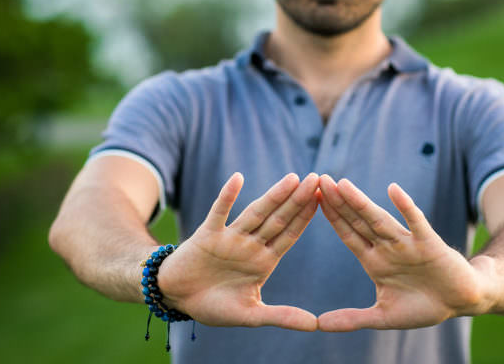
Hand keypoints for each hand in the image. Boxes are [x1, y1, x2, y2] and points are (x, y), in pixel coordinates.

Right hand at [156, 172, 318, 330]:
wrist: (176, 297)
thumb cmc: (213, 305)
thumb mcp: (250, 314)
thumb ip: (282, 316)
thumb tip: (315, 326)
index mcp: (264, 260)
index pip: (290, 234)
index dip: (306, 218)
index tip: (326, 200)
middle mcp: (251, 244)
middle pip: (279, 218)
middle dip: (298, 200)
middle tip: (318, 178)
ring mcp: (230, 237)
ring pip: (256, 212)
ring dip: (274, 195)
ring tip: (293, 178)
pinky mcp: (207, 234)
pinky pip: (219, 212)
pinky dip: (227, 196)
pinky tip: (238, 178)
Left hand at [317, 175, 484, 330]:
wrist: (460, 301)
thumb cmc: (423, 306)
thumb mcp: (383, 316)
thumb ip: (352, 319)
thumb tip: (319, 325)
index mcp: (374, 261)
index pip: (348, 234)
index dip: (331, 218)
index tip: (310, 199)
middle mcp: (387, 247)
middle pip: (358, 221)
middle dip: (339, 202)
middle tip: (320, 179)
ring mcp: (407, 243)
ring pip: (379, 219)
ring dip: (361, 202)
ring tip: (343, 184)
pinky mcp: (429, 243)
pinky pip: (416, 222)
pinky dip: (405, 206)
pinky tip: (393, 190)